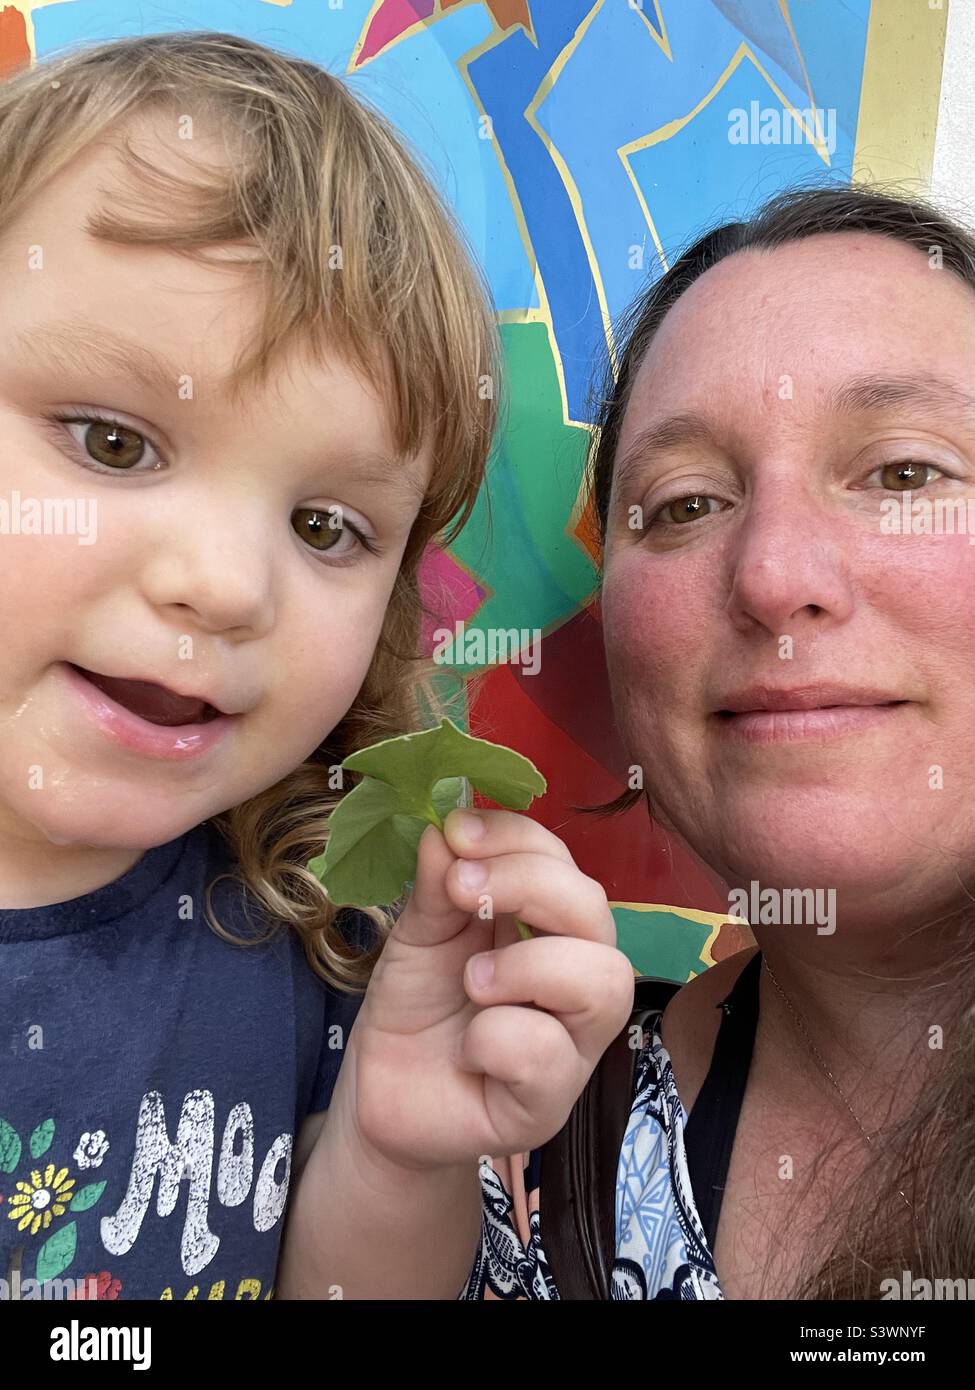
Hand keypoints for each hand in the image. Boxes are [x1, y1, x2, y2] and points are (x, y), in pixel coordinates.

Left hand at [334, 807, 634, 1171]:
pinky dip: (497, 1038)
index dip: (517, 838)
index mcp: (547, 926)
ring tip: (472, 979)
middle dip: (529, 884)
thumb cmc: (416, 1005)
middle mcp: (575, 976)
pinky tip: (467, 1049)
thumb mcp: (417, 934)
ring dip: (527, 965)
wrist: (381, 1091)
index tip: (458, 832)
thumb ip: (437, 886)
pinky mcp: (549, 1103)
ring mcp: (572, 1042)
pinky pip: (550, 1053)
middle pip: (596, 910)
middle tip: (462, 891)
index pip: (563, 862)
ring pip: (603, 980)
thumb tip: (446, 825)